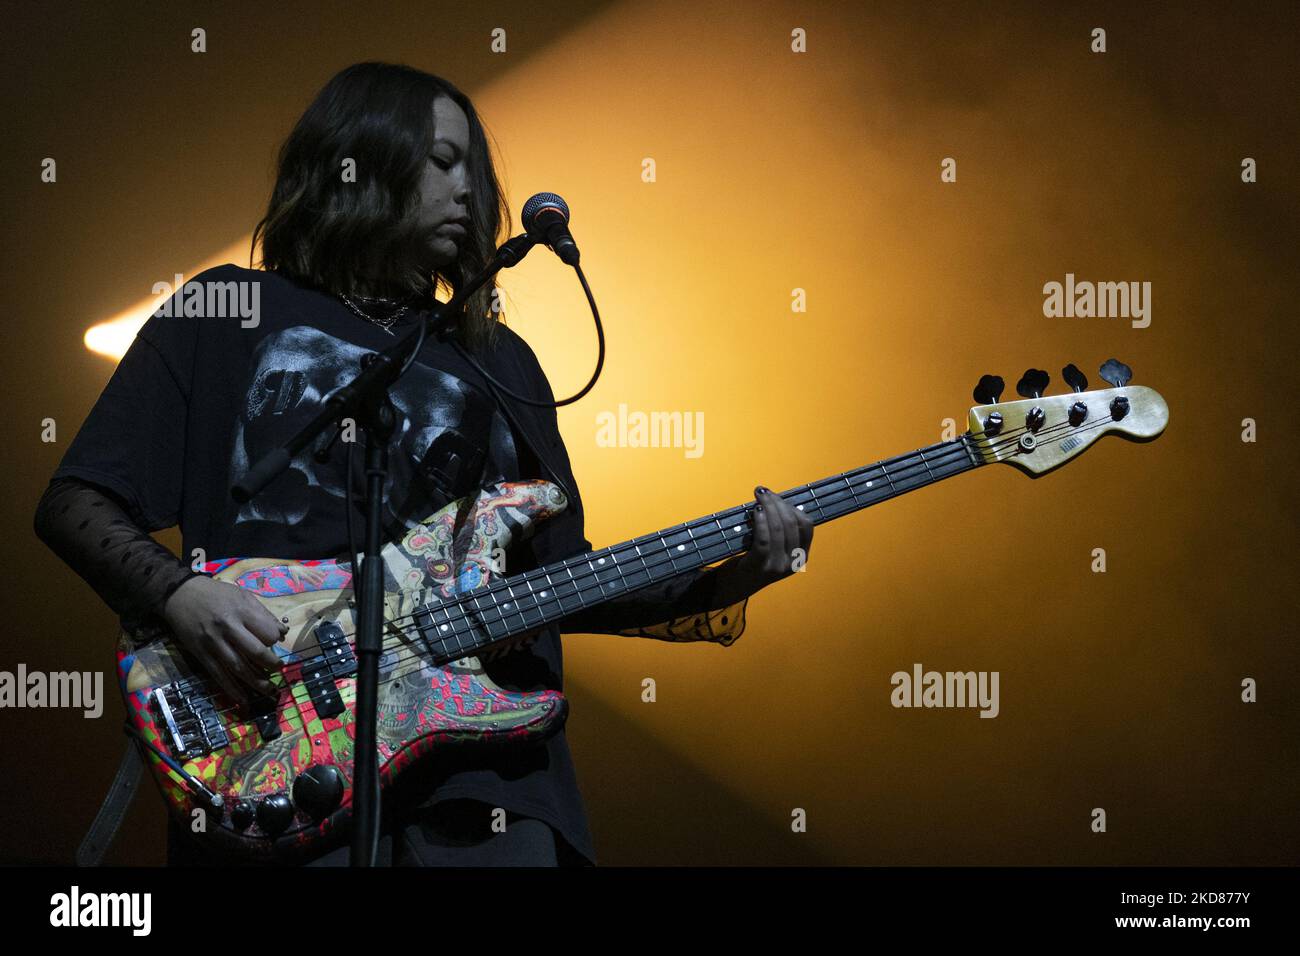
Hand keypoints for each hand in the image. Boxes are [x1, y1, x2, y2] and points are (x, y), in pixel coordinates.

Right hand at [162, 575, 287, 702]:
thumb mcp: (243, 595)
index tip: (275, 643)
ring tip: (269, 691)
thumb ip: (263, 614)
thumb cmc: (217, 594)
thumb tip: (282, 633)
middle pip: (255, 652)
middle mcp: (228, 628)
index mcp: (242, 611)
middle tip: (278, 669)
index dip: (274, 641)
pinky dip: (232, 690)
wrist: (180, 595)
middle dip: (271, 665)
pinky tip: (243, 700)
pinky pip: (219, 675)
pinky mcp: (201, 654)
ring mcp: (213, 643)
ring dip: (256, 682)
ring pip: (238, 668)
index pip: (267, 633)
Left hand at [711, 484, 813, 603]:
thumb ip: (779, 530)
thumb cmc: (752, 561)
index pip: (806, 526)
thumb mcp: (774, 548)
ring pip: (778, 528)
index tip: (776, 496)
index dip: (791, 507)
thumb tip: (775, 500)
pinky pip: (763, 540)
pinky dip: (761, 522)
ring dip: (768, 506)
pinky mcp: (760, 567)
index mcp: (801, 557)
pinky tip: (756, 510)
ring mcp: (777, 567)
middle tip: (762, 491)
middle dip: (777, 502)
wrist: (732, 587)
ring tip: (758, 495)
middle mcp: (793, 563)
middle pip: (792, 523)